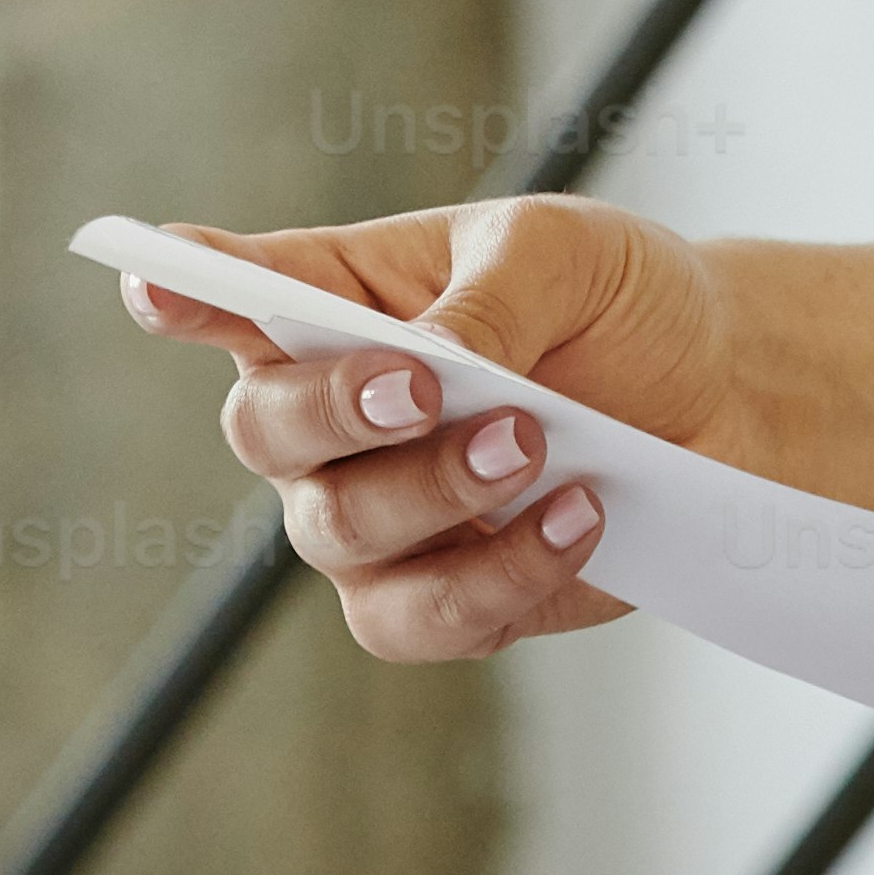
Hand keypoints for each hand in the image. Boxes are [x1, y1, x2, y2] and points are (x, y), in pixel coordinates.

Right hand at [120, 198, 743, 666]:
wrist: (725, 396)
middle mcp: (329, 419)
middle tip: (431, 387)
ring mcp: (374, 519)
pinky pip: (425, 619)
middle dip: (336, 411)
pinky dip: (502, 575)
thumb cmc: (616, 303)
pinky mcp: (443, 601)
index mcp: (338, 302)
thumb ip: (482, 303)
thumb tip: (431, 362)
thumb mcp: (560, 256)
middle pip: (261, 431)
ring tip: (536, 446)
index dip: (176, 292)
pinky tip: (579, 518)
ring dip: (432, 496)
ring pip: (336, 536)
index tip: (148, 280)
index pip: (232, 296)